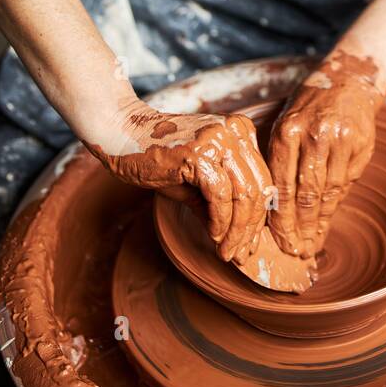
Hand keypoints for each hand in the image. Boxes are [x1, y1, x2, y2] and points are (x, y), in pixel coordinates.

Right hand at [88, 107, 273, 264]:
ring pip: (244, 194)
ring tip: (227, 253)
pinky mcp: (199, 153)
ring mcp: (218, 139)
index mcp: (241, 132)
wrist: (123, 135)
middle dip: (250, 228)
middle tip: (240, 254)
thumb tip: (237, 241)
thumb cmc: (159, 158)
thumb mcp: (197, 183)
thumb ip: (221, 205)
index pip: (262, 179)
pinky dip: (220, 221)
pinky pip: (220, 195)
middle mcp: (235, 131)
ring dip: (236, 231)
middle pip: (258, 188)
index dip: (259, 216)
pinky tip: (214, 236)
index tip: (249, 243)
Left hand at [267, 48, 384, 258]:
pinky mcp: (360, 143)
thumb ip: (281, 163)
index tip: (280, 243)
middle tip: (297, 252)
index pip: (281, 185)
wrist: (347, 82)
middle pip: (305, 194)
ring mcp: (339, 139)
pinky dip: (335, 203)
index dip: (281, 220)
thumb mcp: (286, 126)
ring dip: (320, 222)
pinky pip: (346, 181)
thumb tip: (276, 212)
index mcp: (286, 131)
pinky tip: (328, 218)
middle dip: (300, 228)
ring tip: (313, 243)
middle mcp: (313, 135)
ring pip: (328, 192)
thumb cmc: (309, 109)